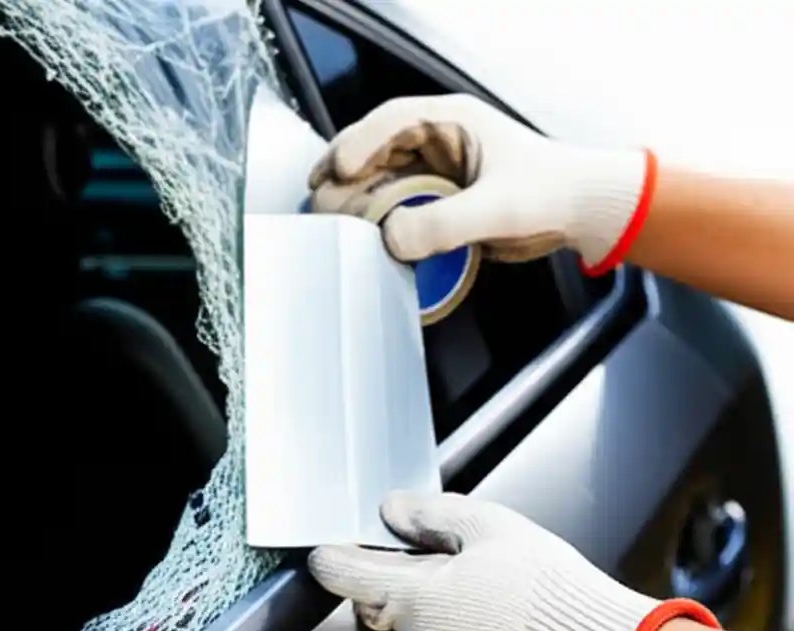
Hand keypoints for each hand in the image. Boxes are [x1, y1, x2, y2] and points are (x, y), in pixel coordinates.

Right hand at [306, 94, 650, 272]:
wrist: (583, 212)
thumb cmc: (554, 193)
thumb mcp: (499, 209)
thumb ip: (446, 224)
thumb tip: (392, 237)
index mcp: (454, 120)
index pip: (393, 120)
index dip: (360, 143)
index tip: (340, 169)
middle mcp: (438, 138)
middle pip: (373, 145)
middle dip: (343, 168)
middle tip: (319, 194)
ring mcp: (434, 167)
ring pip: (377, 172)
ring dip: (353, 192)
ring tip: (329, 213)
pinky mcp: (435, 195)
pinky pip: (392, 198)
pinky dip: (371, 211)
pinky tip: (357, 228)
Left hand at [308, 491, 657, 630]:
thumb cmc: (555, 594)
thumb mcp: (492, 527)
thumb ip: (430, 514)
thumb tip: (393, 510)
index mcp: (416, 599)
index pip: (347, 577)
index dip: (333, 560)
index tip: (325, 554)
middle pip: (389, 609)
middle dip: (407, 588)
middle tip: (454, 569)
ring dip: (444, 621)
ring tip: (495, 604)